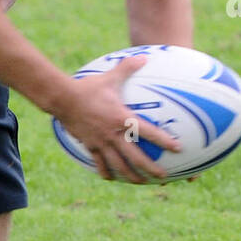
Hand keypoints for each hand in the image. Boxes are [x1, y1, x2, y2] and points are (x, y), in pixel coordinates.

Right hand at [53, 55, 178, 183]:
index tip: (178, 148)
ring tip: (141, 183)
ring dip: (131, 176)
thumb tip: (144, 57)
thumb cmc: (88, 87)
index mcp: (122, 119)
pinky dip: (107, 172)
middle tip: (164, 176)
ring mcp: (101, 143)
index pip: (148, 132)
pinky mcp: (89, 146)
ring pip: (119, 165)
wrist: (62, 99)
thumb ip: (128, 68)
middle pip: (136, 157)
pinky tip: (112, 178)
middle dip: (151, 169)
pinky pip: (100, 163)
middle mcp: (114, 135)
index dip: (164, 141)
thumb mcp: (110, 77)